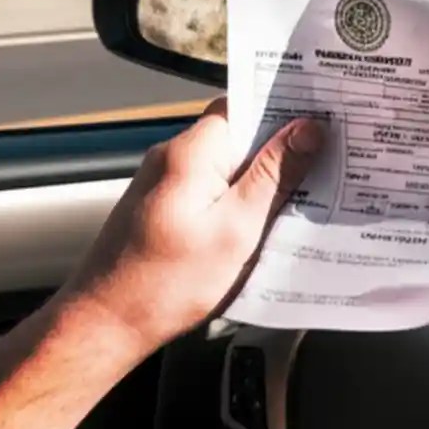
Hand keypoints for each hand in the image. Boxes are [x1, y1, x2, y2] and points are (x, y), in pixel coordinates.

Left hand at [56, 97, 323, 353]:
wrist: (105, 324)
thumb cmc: (167, 283)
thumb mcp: (237, 229)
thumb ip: (274, 176)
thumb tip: (308, 129)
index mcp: (191, 152)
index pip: (244, 104)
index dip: (285, 106)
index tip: (323, 116)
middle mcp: (173, 158)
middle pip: (238, 135)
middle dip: (281, 148)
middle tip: (323, 162)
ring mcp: (164, 182)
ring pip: (227, 165)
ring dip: (261, 179)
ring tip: (299, 198)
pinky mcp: (162, 207)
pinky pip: (211, 189)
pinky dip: (238, 200)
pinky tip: (259, 224)